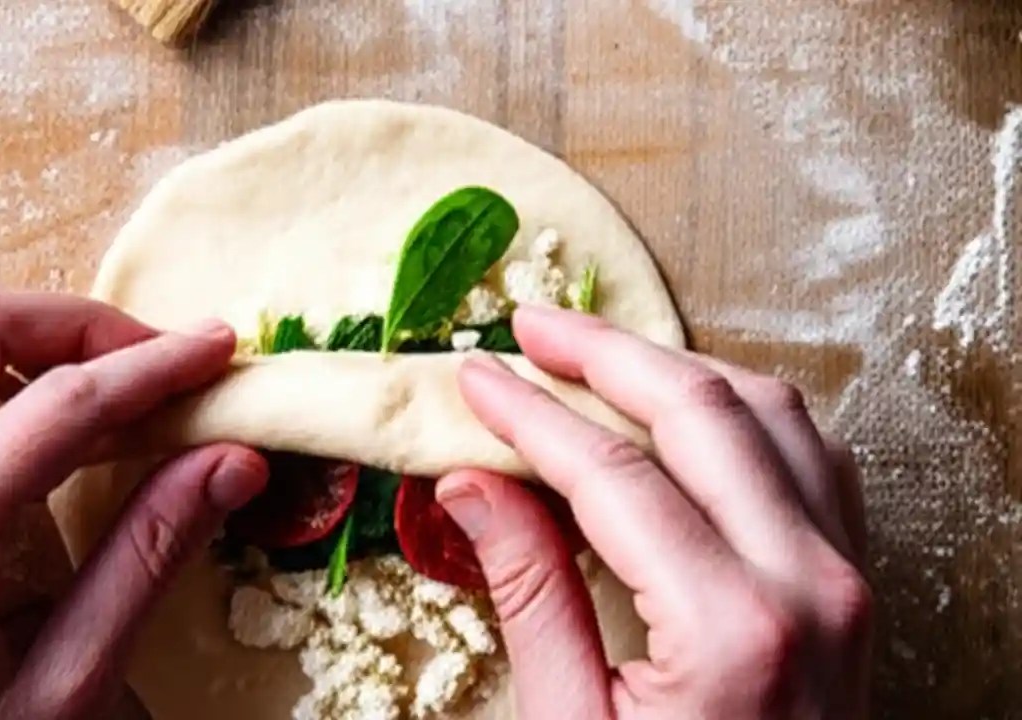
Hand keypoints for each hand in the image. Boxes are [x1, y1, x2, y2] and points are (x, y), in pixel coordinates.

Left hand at [0, 285, 267, 719]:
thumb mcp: (68, 680)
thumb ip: (148, 555)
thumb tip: (231, 462)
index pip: (63, 401)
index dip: (156, 365)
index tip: (217, 348)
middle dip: (77, 324)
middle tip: (151, 363)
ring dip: (8, 326)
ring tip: (83, 376)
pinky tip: (10, 406)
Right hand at [438, 305, 870, 719]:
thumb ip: (531, 591)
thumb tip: (473, 482)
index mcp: (732, 628)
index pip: (611, 472)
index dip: (532, 414)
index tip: (477, 378)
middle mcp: (810, 584)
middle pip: (700, 411)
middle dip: (605, 354)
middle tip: (534, 328)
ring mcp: (848, 578)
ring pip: (771, 412)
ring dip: (679, 368)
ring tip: (600, 356)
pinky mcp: (856, 583)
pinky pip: (813, 455)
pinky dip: (744, 411)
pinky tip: (690, 408)